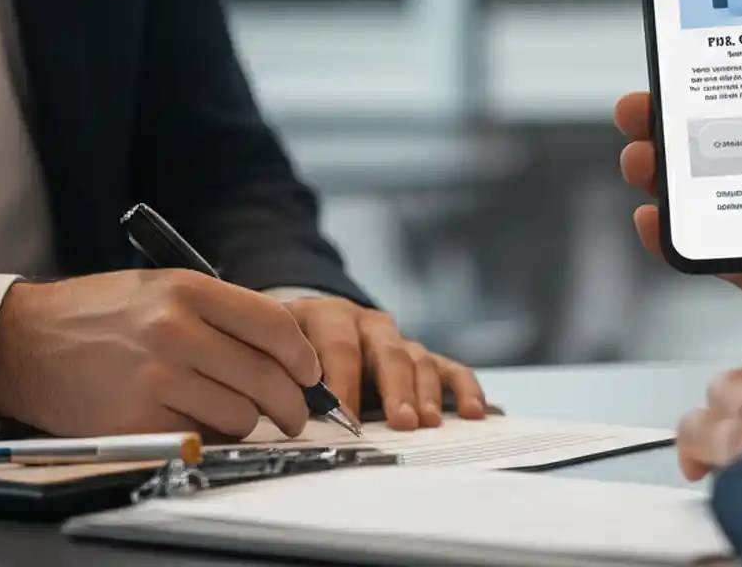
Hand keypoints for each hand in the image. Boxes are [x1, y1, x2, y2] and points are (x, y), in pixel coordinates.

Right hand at [0, 270, 321, 437]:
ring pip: (241, 414)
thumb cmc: (101, 315)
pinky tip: (199, 422)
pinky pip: (201, 438)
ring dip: (248, 422)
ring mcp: (155, 377)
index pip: (276, 325)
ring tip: (238, 414)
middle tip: (295, 414)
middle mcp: (175, 330)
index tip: (312, 373)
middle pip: (267, 377)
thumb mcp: (164, 289)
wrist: (25, 342)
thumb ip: (224, 314)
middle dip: (293, 404)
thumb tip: (288, 354)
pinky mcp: (136, 419)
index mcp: (189, 291)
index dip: (305, 356)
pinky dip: (210, 437)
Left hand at [283, 297, 487, 429]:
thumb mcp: (270, 360)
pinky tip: (476, 413)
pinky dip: (466, 389)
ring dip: (426, 394)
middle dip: (395, 389)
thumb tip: (265, 422)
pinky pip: (449, 369)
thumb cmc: (285, 356)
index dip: (342, 383)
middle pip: (387, 351)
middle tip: (401, 422)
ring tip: (429, 424)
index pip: (337, 346)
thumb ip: (270, 386)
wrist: (308, 329)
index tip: (344, 422)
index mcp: (324, 318)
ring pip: (418, 360)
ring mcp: (398, 340)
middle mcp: (366, 324)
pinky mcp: (422, 357)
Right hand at [616, 0, 741, 391]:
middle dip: (668, 127)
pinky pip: (711, 256)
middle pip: (717, 148)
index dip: (713, 86)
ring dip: (661, 176)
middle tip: (635, 110)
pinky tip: (650, 218)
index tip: (677, 62)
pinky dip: (673, 239)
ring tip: (636, 159)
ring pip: (704, 199)